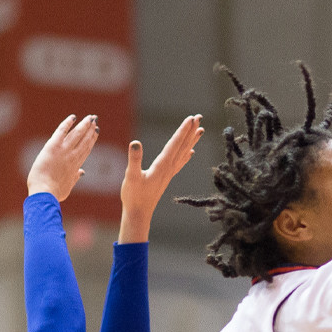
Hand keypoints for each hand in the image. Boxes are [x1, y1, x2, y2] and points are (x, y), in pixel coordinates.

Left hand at [26, 115, 99, 201]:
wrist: (45, 191)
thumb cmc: (55, 192)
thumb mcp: (67, 186)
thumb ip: (75, 178)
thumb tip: (82, 172)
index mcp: (76, 165)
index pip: (86, 149)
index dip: (91, 140)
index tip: (95, 132)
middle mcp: (72, 156)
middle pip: (84, 140)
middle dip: (90, 130)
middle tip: (95, 121)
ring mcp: (64, 150)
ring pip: (77, 134)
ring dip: (84, 125)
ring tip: (90, 118)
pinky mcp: (53, 146)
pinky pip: (62, 131)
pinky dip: (67, 123)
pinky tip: (73, 117)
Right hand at [119, 115, 204, 242]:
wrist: (139, 214)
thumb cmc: (134, 196)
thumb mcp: (131, 177)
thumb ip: (134, 160)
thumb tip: (135, 143)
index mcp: (162, 165)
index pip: (175, 143)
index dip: (183, 130)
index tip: (191, 118)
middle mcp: (169, 167)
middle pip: (183, 145)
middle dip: (190, 131)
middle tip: (199, 117)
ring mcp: (169, 173)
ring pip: (184, 153)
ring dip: (191, 140)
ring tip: (200, 130)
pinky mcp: (166, 178)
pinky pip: (180, 163)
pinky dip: (186, 155)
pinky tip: (191, 152)